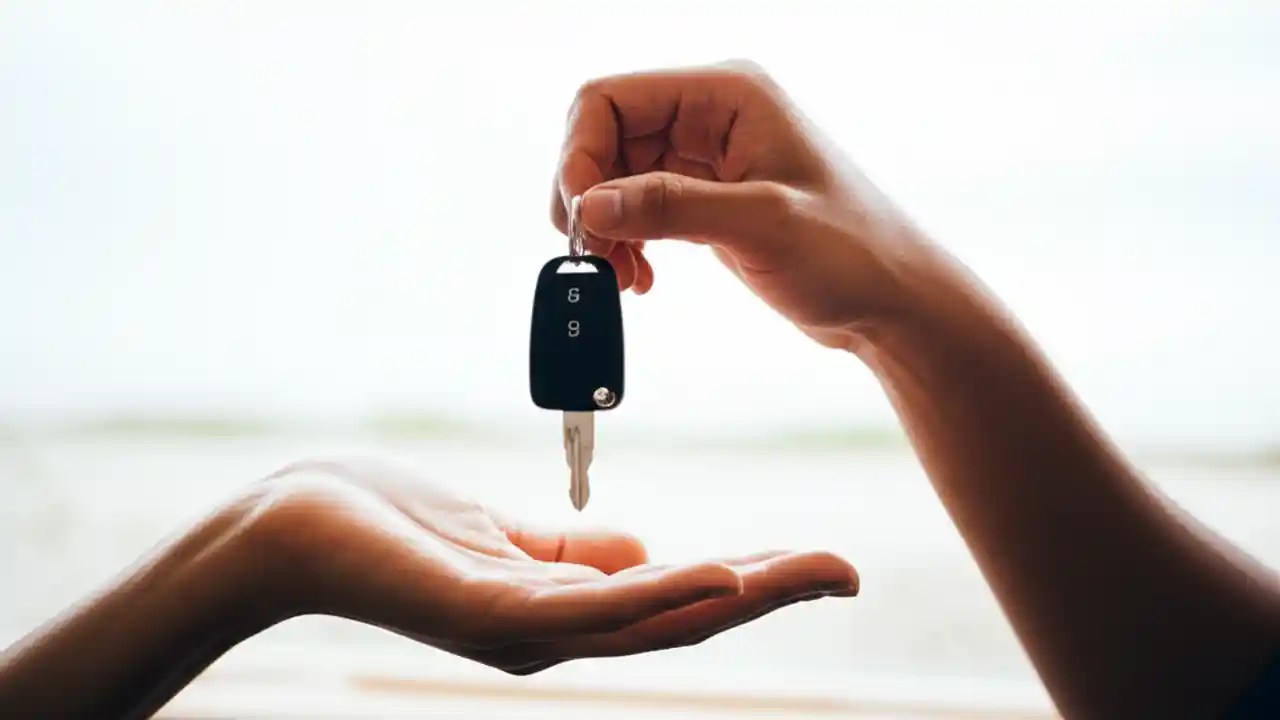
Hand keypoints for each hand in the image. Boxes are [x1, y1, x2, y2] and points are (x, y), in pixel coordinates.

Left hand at [247, 455, 858, 674]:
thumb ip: (574, 551)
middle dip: (771, 595)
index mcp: (565, 610)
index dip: (756, 583)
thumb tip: (651, 555)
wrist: (293, 528)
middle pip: (684, 616)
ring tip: (808, 572)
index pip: (679, 598)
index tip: (823, 562)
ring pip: (653, 616)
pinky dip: (657, 593)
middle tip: (849, 572)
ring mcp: (526, 633)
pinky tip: (710, 572)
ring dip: (737, 595)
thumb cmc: (393, 524)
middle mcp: (558, 634)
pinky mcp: (489, 617)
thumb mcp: (504, 534)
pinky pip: (588, 606)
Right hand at [551, 61, 951, 349]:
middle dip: (589, 197)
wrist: (890, 301)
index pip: (612, 99)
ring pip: (615, 177)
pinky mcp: (704, 200)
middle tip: (595, 255)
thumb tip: (590, 204)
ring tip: (621, 278)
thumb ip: (672, 206)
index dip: (580, 154)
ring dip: (604, 227)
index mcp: (727, 95)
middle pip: (604, 138)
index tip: (579, 215)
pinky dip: (626, 241)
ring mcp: (706, 159)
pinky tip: (640, 277)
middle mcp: (710, 116)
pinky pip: (638, 208)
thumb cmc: (852, 252)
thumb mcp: (761, 224)